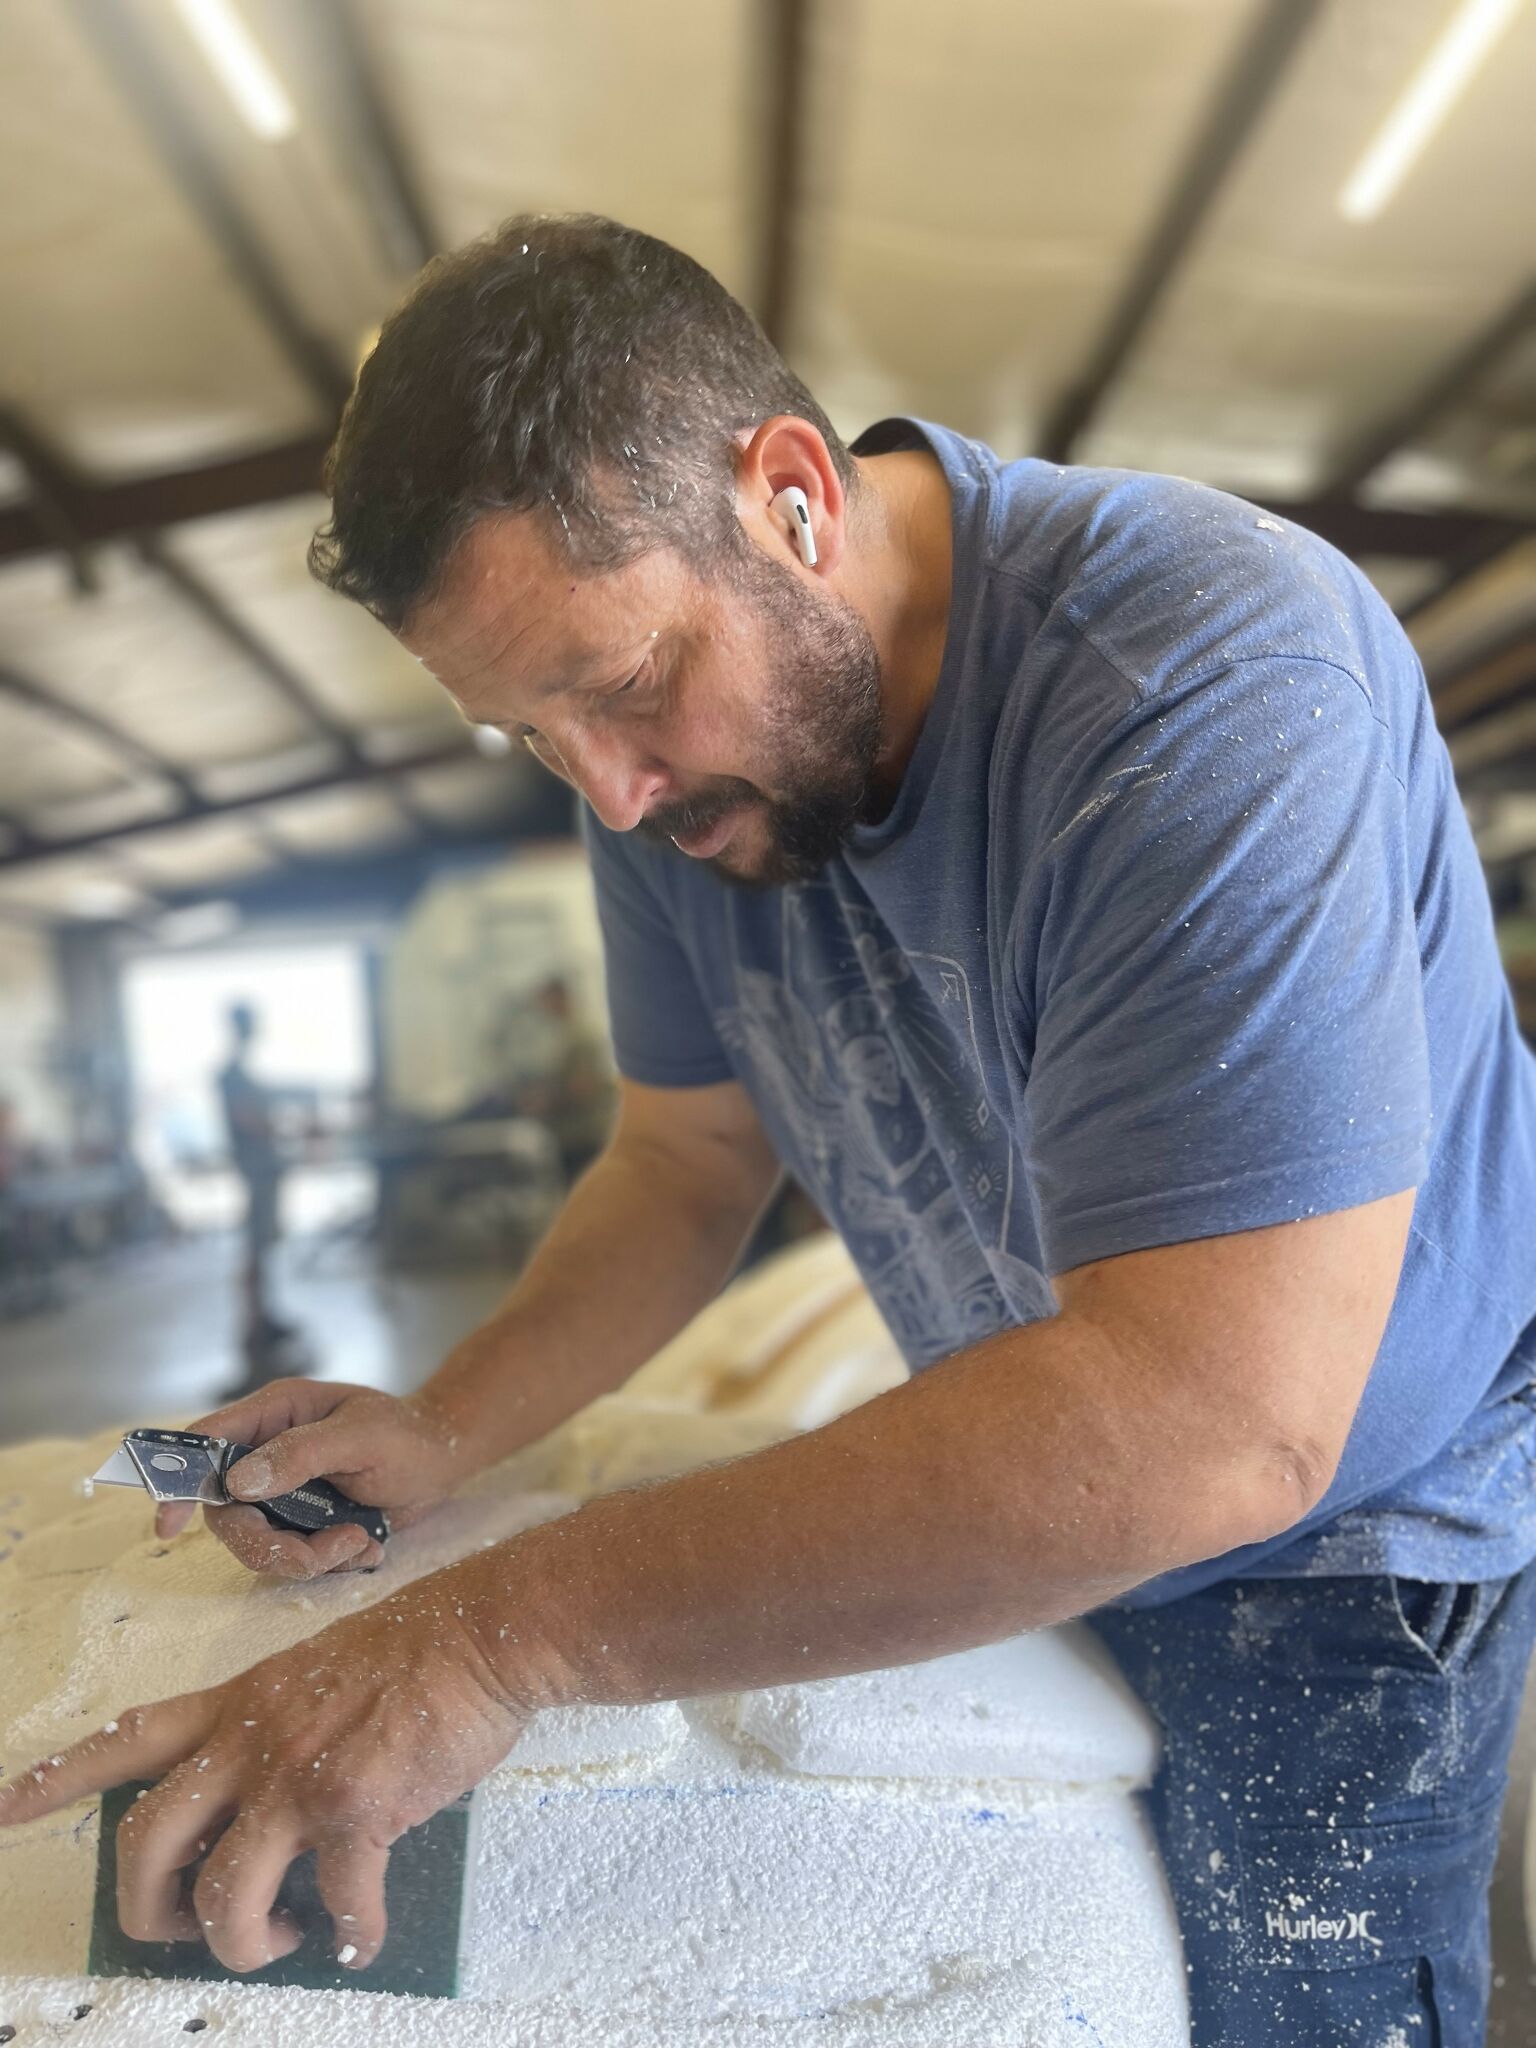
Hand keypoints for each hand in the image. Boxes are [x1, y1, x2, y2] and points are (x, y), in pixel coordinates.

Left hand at [0, 1573, 525, 1972]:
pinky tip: (362, 1936)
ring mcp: (299, 1777)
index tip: (6, 1809)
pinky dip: (347, 1938)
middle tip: (180, 1930)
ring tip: (279, 1937)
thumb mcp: (314, 1671)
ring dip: (242, 1943)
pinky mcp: (358, 1811)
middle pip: (146, 1842)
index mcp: (240, 1704)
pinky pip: (335, 1909)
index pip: (128, 1738)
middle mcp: (253, 1742)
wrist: (480, 1631)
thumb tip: (266, 1808)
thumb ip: (274, 1729)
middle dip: (147, 1910)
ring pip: (221, 1897)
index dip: (60, 1779)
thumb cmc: (415, 1648)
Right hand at [153, 1379, 471, 1579]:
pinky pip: (294, 1559)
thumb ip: (303, 1453)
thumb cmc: (405, 1433)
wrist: (442, 1461)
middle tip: (316, 1555)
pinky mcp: (302, 1525)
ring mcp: (283, 1494)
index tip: (169, 1525)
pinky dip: (329, 1563)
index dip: (178, 1482)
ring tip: (358, 1541)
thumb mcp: (361, 1435)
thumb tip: (239, 1482)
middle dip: (269, 1546)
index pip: (206, 1444)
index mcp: (274, 1415)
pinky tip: (366, 1543)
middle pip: (229, 1514)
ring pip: (260, 1545)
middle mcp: (267, 1455)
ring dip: (308, 1558)